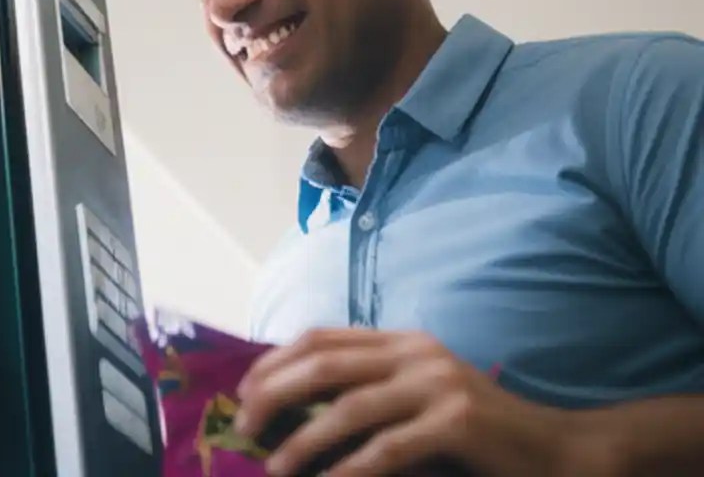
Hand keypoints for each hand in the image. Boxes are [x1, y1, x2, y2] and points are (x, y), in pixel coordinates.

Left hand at [233, 329, 586, 476]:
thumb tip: (293, 413)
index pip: (322, 338)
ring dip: (304, 441)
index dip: (275, 361)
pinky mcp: (458, 423)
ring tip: (276, 468)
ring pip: (350, 408)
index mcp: (402, 342)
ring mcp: (438, 385)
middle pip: (324, 364)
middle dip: (275, 394)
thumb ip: (370, 392)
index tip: (243, 391)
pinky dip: (350, 470)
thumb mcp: (418, 398)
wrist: (558, 450)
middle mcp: (417, 354)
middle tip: (245, 427)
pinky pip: (387, 449)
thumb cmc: (478, 434)